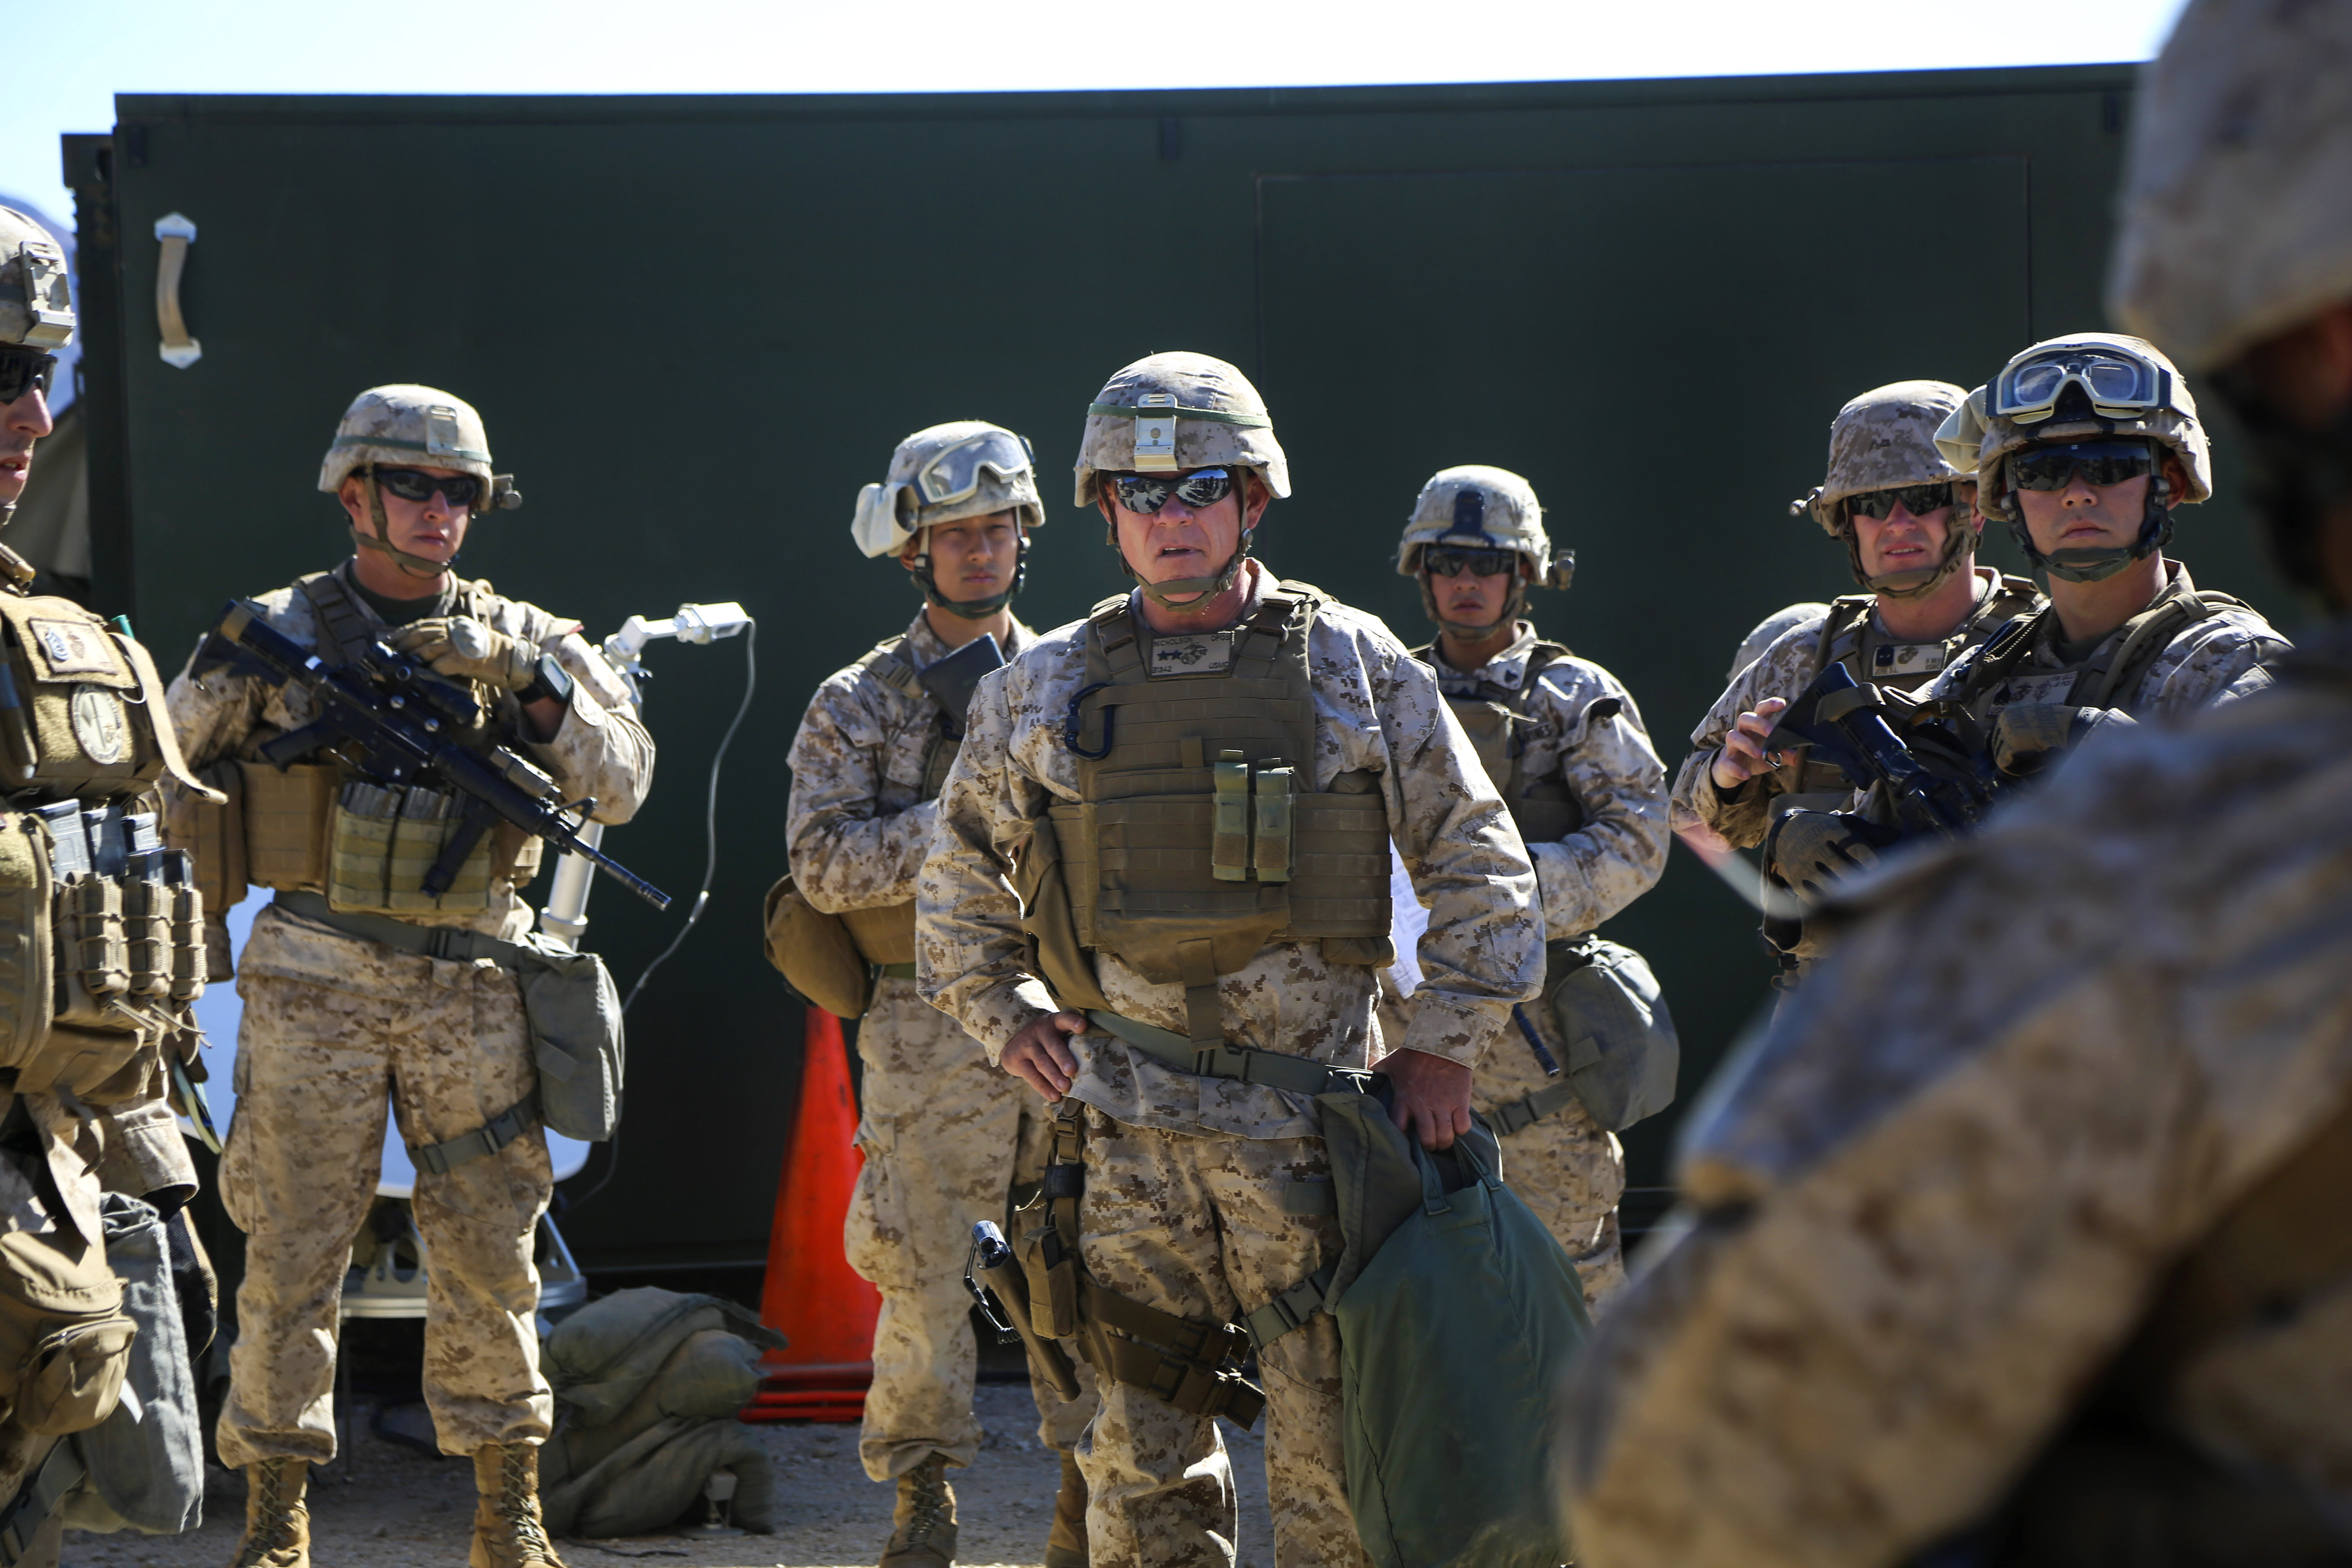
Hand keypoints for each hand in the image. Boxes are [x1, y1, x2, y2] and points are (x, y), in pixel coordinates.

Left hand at [390, 616, 537, 691]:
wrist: (513, 660)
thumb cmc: (490, 653)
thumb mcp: (467, 640)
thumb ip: (450, 641)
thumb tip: (428, 651)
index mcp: (453, 625)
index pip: (422, 625)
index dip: (404, 632)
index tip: (390, 640)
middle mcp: (453, 631)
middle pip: (420, 634)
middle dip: (401, 645)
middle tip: (389, 655)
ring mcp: (458, 644)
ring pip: (427, 648)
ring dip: (411, 658)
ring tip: (399, 667)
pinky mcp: (464, 659)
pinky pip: (441, 665)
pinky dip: (429, 671)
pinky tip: (421, 677)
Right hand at [1002, 1011, 1086, 1103]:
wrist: (1015, 1042)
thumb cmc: (1048, 1040)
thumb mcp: (1057, 1032)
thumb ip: (1072, 1041)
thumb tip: (1095, 1065)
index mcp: (1054, 1022)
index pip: (1064, 1018)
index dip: (1073, 1021)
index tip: (1083, 1026)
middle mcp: (1040, 1031)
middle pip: (1053, 1045)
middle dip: (1063, 1059)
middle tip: (1072, 1071)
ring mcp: (1027, 1046)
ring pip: (1042, 1062)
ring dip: (1054, 1076)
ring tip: (1065, 1087)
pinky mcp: (1017, 1060)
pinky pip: (1032, 1076)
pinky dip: (1044, 1087)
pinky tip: (1054, 1096)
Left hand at [1373, 1048, 1473, 1149]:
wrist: (1442, 1042)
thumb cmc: (1413, 1054)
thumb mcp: (1391, 1063)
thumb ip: (1377, 1070)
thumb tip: (1363, 1072)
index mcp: (1404, 1099)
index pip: (1399, 1129)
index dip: (1402, 1139)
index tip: (1405, 1139)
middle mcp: (1423, 1106)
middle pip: (1427, 1140)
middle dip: (1429, 1146)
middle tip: (1429, 1143)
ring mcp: (1443, 1105)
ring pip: (1445, 1136)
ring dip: (1444, 1142)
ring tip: (1442, 1140)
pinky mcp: (1460, 1101)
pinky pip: (1463, 1126)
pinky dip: (1460, 1130)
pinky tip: (1457, 1126)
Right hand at [1709, 697, 1789, 789]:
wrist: (1731, 772)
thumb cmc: (1753, 758)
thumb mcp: (1771, 755)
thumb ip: (1786, 754)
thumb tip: (1802, 756)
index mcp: (1755, 728)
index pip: (1761, 711)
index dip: (1769, 705)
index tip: (1782, 703)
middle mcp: (1742, 733)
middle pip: (1744, 718)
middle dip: (1758, 723)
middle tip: (1770, 732)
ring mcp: (1732, 747)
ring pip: (1732, 736)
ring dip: (1746, 744)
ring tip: (1758, 754)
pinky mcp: (1724, 762)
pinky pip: (1727, 763)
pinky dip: (1736, 769)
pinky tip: (1746, 775)